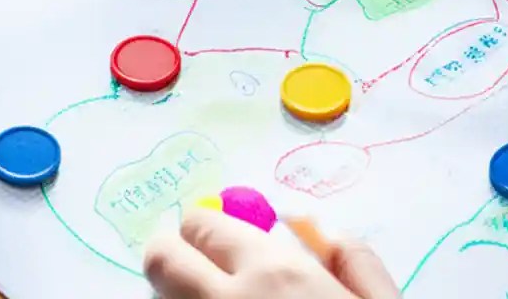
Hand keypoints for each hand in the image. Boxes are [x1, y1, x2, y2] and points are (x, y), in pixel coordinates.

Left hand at [143, 208, 400, 298]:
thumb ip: (347, 253)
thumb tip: (302, 218)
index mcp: (273, 275)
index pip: (202, 226)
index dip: (203, 224)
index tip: (212, 231)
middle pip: (160, 261)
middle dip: (169, 249)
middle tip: (189, 257)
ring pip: (161, 297)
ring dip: (175, 288)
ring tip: (206, 290)